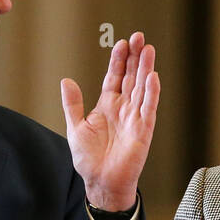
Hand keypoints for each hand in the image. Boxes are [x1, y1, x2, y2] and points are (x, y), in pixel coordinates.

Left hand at [60, 31, 159, 209]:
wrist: (100, 182)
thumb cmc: (89, 159)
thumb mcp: (75, 127)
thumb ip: (73, 104)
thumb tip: (66, 81)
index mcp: (107, 106)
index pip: (115, 77)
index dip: (118, 60)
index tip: (121, 43)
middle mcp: (123, 109)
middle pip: (131, 77)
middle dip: (135, 57)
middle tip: (139, 37)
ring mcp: (135, 118)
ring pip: (142, 88)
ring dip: (145, 68)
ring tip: (149, 49)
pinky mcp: (143, 130)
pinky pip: (149, 108)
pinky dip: (151, 93)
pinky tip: (153, 77)